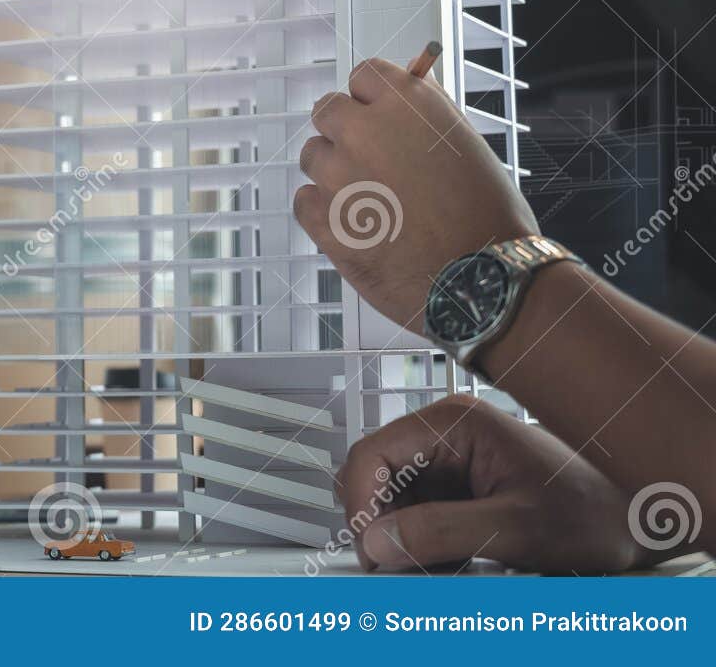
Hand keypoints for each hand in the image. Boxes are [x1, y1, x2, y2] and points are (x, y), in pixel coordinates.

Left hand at [295, 57, 538, 331]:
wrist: (482, 280)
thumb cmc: (486, 216)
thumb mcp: (465, 144)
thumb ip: (425, 112)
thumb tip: (404, 89)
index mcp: (406, 104)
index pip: (364, 74)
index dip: (372, 98)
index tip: (379, 114)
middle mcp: (365, 131)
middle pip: (328, 110)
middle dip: (346, 130)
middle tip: (372, 160)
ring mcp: (338, 174)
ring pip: (314, 155)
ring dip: (334, 171)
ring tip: (372, 200)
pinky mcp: (322, 218)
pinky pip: (304, 199)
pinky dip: (323, 210)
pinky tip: (356, 224)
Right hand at [339, 394, 647, 572]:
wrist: (636, 520)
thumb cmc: (595, 510)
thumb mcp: (516, 527)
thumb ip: (442, 532)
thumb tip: (377, 541)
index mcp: (453, 424)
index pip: (371, 455)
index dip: (359, 505)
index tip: (369, 552)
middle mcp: (443, 437)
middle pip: (375, 480)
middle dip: (382, 528)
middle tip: (401, 571)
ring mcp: (447, 463)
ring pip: (391, 504)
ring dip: (404, 542)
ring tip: (442, 569)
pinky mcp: (455, 491)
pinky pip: (416, 519)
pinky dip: (424, 549)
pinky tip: (454, 565)